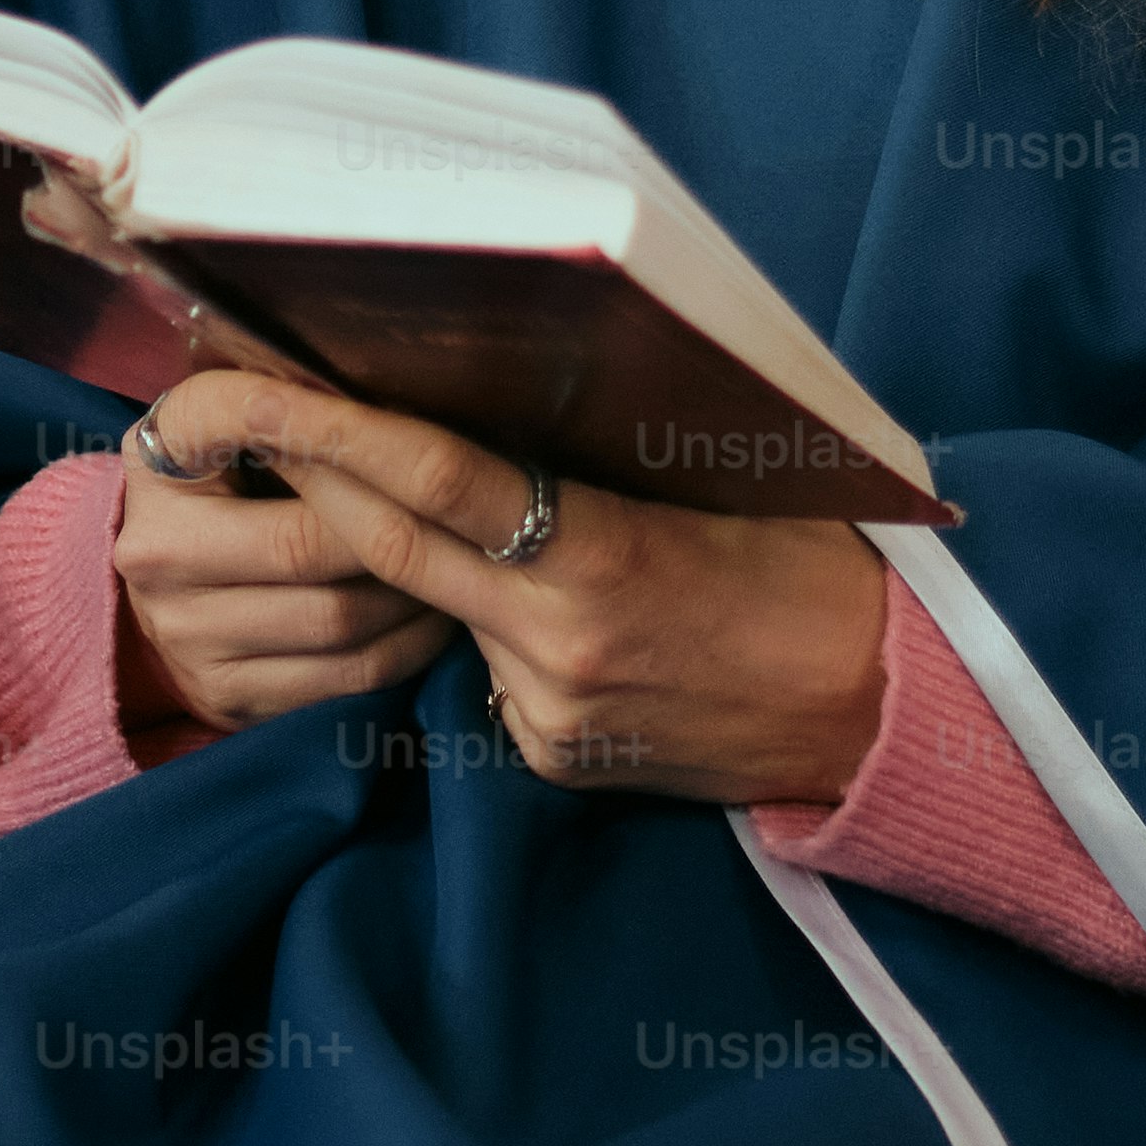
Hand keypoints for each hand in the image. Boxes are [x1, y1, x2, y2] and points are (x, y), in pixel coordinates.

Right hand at [109, 374, 464, 733]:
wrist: (168, 571)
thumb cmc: (233, 474)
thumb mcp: (237, 422)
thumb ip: (297, 402)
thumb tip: (403, 399)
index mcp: (159, 455)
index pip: (243, 417)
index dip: (325, 418)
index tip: (400, 419)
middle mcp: (155, 548)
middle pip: (307, 542)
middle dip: (400, 531)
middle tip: (463, 516)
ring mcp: (183, 631)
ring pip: (336, 616)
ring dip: (414, 594)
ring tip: (459, 562)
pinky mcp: (220, 692)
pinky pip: (343, 677)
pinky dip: (406, 648)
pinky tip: (434, 617)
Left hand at [124, 365, 890, 802]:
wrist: (878, 710)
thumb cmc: (814, 568)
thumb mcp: (715, 486)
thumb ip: (598, 461)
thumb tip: (499, 400)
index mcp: (600, 557)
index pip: (436, 482)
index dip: (339, 432)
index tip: (272, 385)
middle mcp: (555, 644)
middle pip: (397, 547)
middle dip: (323, 480)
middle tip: (266, 413)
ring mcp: (547, 711)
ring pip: (447, 612)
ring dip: (442, 561)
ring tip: (504, 521)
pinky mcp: (552, 759)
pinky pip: (493, 675)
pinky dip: (506, 635)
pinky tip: (585, 625)